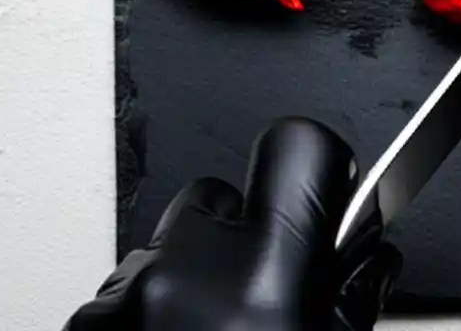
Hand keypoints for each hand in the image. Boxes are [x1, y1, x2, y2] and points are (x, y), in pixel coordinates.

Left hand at [65, 118, 400, 330]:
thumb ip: (354, 296)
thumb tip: (372, 252)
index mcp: (267, 277)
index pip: (299, 147)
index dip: (319, 167)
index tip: (325, 188)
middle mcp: (191, 271)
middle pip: (223, 194)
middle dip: (245, 234)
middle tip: (258, 300)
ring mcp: (130, 294)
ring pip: (172, 241)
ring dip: (194, 274)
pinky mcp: (88, 318)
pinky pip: (131, 281)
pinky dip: (153, 307)